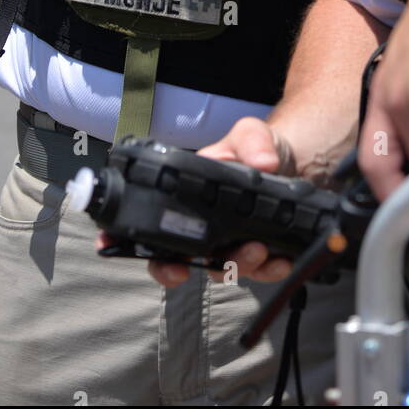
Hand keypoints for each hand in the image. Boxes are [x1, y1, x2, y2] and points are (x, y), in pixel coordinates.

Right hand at [94, 117, 298, 287]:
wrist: (297, 164)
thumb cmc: (259, 149)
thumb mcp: (251, 134)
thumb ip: (252, 141)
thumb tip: (262, 164)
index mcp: (187, 197)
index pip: (149, 222)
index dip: (126, 238)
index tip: (111, 246)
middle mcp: (201, 226)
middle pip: (174, 259)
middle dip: (173, 270)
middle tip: (191, 267)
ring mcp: (228, 244)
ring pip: (218, 271)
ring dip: (235, 266)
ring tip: (257, 249)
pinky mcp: (258, 255)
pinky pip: (258, 273)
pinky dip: (269, 270)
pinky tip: (281, 260)